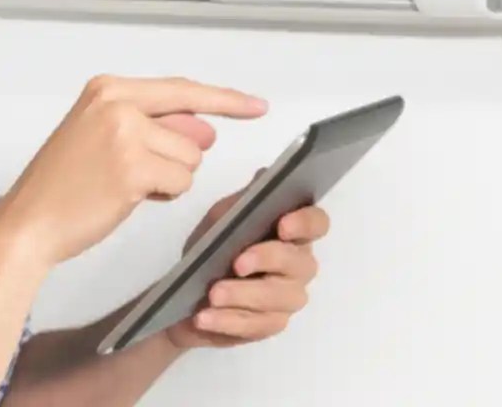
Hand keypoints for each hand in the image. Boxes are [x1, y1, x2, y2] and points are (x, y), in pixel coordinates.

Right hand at [0, 76, 267, 270]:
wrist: (28, 221)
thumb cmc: (61, 184)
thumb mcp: (101, 136)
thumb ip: (153, 125)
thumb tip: (206, 132)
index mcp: (107, 88)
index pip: (182, 88)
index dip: (224, 99)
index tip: (256, 106)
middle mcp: (117, 103)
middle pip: (191, 127)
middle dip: (179, 156)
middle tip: (136, 172)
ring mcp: (126, 134)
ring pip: (190, 159)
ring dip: (167, 180)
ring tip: (121, 185)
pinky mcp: (133, 168)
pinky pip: (180, 183)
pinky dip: (161, 196)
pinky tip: (124, 197)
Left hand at [165, 173, 329, 350]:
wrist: (185, 291)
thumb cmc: (211, 249)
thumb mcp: (221, 220)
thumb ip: (244, 201)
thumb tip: (265, 176)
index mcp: (291, 233)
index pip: (316, 223)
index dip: (305, 224)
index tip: (283, 225)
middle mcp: (299, 265)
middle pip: (300, 263)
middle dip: (268, 260)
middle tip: (236, 263)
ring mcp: (287, 298)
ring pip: (278, 298)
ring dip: (243, 295)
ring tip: (213, 294)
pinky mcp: (270, 325)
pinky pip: (255, 326)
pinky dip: (228, 321)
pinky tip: (205, 316)